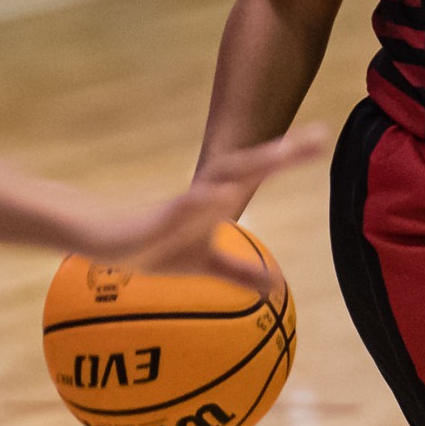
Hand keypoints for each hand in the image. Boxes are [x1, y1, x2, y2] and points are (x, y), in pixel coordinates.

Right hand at [77, 125, 326, 291]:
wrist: (103, 240)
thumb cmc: (155, 246)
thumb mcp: (205, 264)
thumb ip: (240, 272)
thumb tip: (276, 288)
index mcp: (215, 199)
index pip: (257, 172)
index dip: (288, 155)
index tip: (321, 138)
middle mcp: (202, 196)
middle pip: (246, 167)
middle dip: (279, 154)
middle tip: (318, 137)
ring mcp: (178, 208)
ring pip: (216, 183)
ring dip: (247, 169)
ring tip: (281, 154)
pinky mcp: (152, 223)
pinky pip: (177, 211)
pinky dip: (198, 204)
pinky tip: (217, 197)